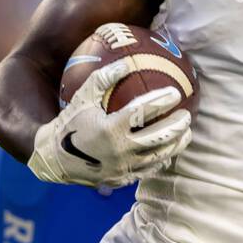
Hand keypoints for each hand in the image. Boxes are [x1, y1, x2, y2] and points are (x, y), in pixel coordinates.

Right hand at [27, 58, 191, 186]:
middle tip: (187, 115)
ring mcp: (123, 168)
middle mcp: (119, 150)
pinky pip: (149, 170)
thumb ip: (104, 79)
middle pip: (158, 137)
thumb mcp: (83, 97)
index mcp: (110, 129)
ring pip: (158, 157)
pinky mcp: (123, 180)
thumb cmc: (70, 123)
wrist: (54, 159)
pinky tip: (169, 152)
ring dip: (176, 144)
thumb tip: (126, 62)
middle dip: (177, 126)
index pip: (143, 112)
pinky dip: (161, 160)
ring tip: (187, 133)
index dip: (161, 101)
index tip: (175, 93)